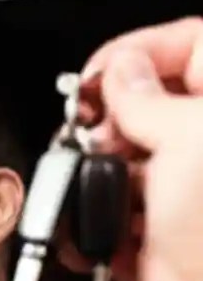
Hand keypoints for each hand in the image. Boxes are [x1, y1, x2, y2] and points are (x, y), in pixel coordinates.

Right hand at [61, 16, 202, 280]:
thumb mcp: (189, 138)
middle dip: (110, 123)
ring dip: (98, 178)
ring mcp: (189, 192)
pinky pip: (117, 214)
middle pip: (150, 106)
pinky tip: (104, 231)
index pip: (190, 47)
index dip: (138, 53)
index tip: (100, 75)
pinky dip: (100, 224)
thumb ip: (146, 97)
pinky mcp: (163, 233)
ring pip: (126, 162)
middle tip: (91, 136)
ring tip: (92, 189)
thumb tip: (121, 72)